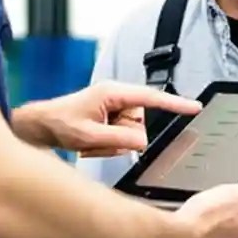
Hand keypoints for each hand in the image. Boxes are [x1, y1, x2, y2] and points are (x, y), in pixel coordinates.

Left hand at [19, 81, 200, 155]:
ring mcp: (115, 107)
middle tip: (96, 140)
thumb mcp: (89, 136)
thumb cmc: (60, 123)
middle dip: (121, 138)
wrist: (42, 126)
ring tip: (90, 140)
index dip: (175, 104)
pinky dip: (108, 144)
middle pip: (139, 125)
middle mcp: (117, 97)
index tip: (195, 107)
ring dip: (112, 144)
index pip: (152, 98)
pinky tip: (91, 141)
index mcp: (113, 93)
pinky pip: (123, 137)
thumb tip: (143, 142)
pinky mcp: (112, 117)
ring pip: (131, 134)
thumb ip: (119, 139)